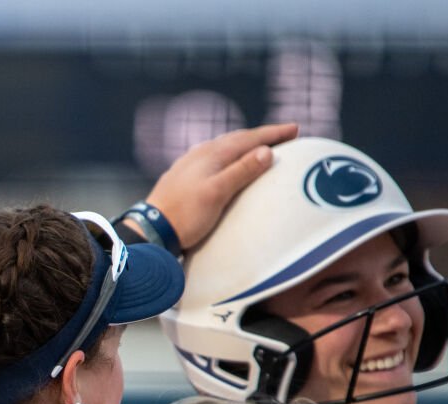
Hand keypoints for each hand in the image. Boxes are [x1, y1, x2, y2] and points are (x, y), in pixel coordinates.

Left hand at [136, 123, 297, 253]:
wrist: (151, 231)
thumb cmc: (185, 215)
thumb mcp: (217, 193)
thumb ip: (241, 171)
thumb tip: (266, 150)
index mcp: (212, 154)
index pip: (249, 138)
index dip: (273, 133)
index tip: (295, 129)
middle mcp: (200, 154)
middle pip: (237, 139)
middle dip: (261, 136)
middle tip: (283, 135)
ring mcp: (190, 164)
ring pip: (223, 147)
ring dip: (244, 145)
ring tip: (258, 147)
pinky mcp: (183, 177)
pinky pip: (213, 159)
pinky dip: (228, 157)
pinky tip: (225, 164)